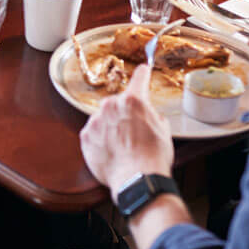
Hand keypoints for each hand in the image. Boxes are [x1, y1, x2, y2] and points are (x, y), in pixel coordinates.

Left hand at [79, 63, 173, 188]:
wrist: (136, 180)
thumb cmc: (153, 157)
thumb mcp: (163, 131)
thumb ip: (152, 116)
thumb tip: (149, 117)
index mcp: (133, 101)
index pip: (139, 79)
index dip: (142, 74)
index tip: (142, 69)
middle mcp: (111, 106)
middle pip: (118, 104)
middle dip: (125, 115)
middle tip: (134, 134)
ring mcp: (96, 121)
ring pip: (104, 119)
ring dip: (111, 128)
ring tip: (122, 148)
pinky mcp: (86, 137)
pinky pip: (94, 134)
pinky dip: (100, 141)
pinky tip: (112, 153)